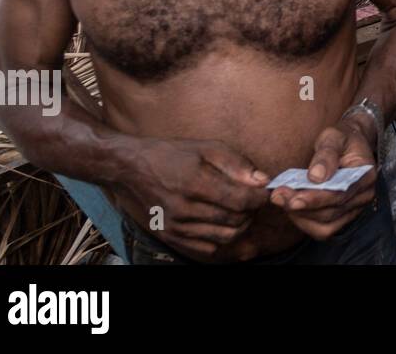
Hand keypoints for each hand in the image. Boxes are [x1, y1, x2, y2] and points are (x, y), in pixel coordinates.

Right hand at [115, 138, 270, 258]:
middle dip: (252, 212)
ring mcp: (175, 226)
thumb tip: (263, 181)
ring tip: (239, 210)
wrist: (131, 168)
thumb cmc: (172, 154)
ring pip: (224, 237)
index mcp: (195, 183)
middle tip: (252, 200)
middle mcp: (184, 209)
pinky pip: (206, 247)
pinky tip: (220, 221)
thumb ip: (237, 164)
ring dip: (239, 225)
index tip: (265, 192)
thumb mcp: (207, 148)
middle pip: (235, 221)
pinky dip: (220, 237)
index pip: (242, 201)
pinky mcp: (168, 236)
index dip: (260, 198)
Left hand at [269, 121, 376, 240]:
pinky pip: (323, 229)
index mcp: (366, 175)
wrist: (349, 144)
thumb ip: (326, 154)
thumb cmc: (341, 138)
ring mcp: (354, 209)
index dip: (316, 199)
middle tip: (277, 195)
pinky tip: (292, 207)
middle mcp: (364, 196)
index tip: (293, 198)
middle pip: (331, 212)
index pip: (340, 194)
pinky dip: (305, 222)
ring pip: (326, 226)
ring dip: (301, 216)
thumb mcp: (334, 136)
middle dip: (302, 206)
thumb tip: (315, 176)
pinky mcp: (342, 217)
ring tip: (282, 199)